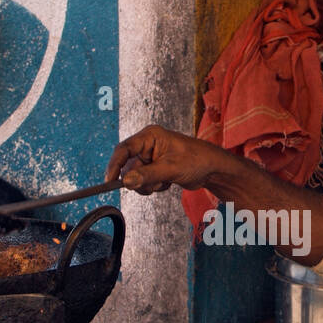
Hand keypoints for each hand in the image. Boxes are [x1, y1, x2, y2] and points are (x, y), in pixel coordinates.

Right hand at [104, 125, 226, 194]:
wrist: (213, 169)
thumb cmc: (197, 160)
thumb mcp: (171, 168)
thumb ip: (147, 175)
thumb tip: (126, 181)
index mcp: (150, 136)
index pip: (124, 149)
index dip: (114, 165)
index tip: (109, 180)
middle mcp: (148, 145)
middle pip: (128, 166)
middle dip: (140, 179)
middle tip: (156, 183)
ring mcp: (151, 157)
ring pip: (136, 177)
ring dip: (148, 184)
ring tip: (165, 182)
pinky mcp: (155, 168)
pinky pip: (144, 181)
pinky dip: (154, 186)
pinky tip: (168, 182)